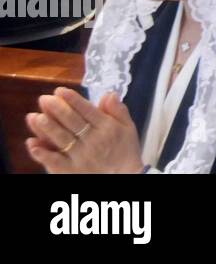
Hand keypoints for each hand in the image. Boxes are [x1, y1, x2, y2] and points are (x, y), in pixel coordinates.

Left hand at [25, 87, 142, 173]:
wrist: (125, 179)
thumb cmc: (126, 151)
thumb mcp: (128, 128)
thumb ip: (118, 110)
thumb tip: (109, 93)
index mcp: (106, 127)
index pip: (87, 110)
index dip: (73, 100)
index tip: (59, 91)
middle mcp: (93, 140)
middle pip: (72, 122)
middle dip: (57, 109)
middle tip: (44, 99)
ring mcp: (80, 156)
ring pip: (61, 139)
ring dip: (47, 127)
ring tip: (34, 117)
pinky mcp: (71, 170)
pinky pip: (55, 161)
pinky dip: (43, 153)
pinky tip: (32, 144)